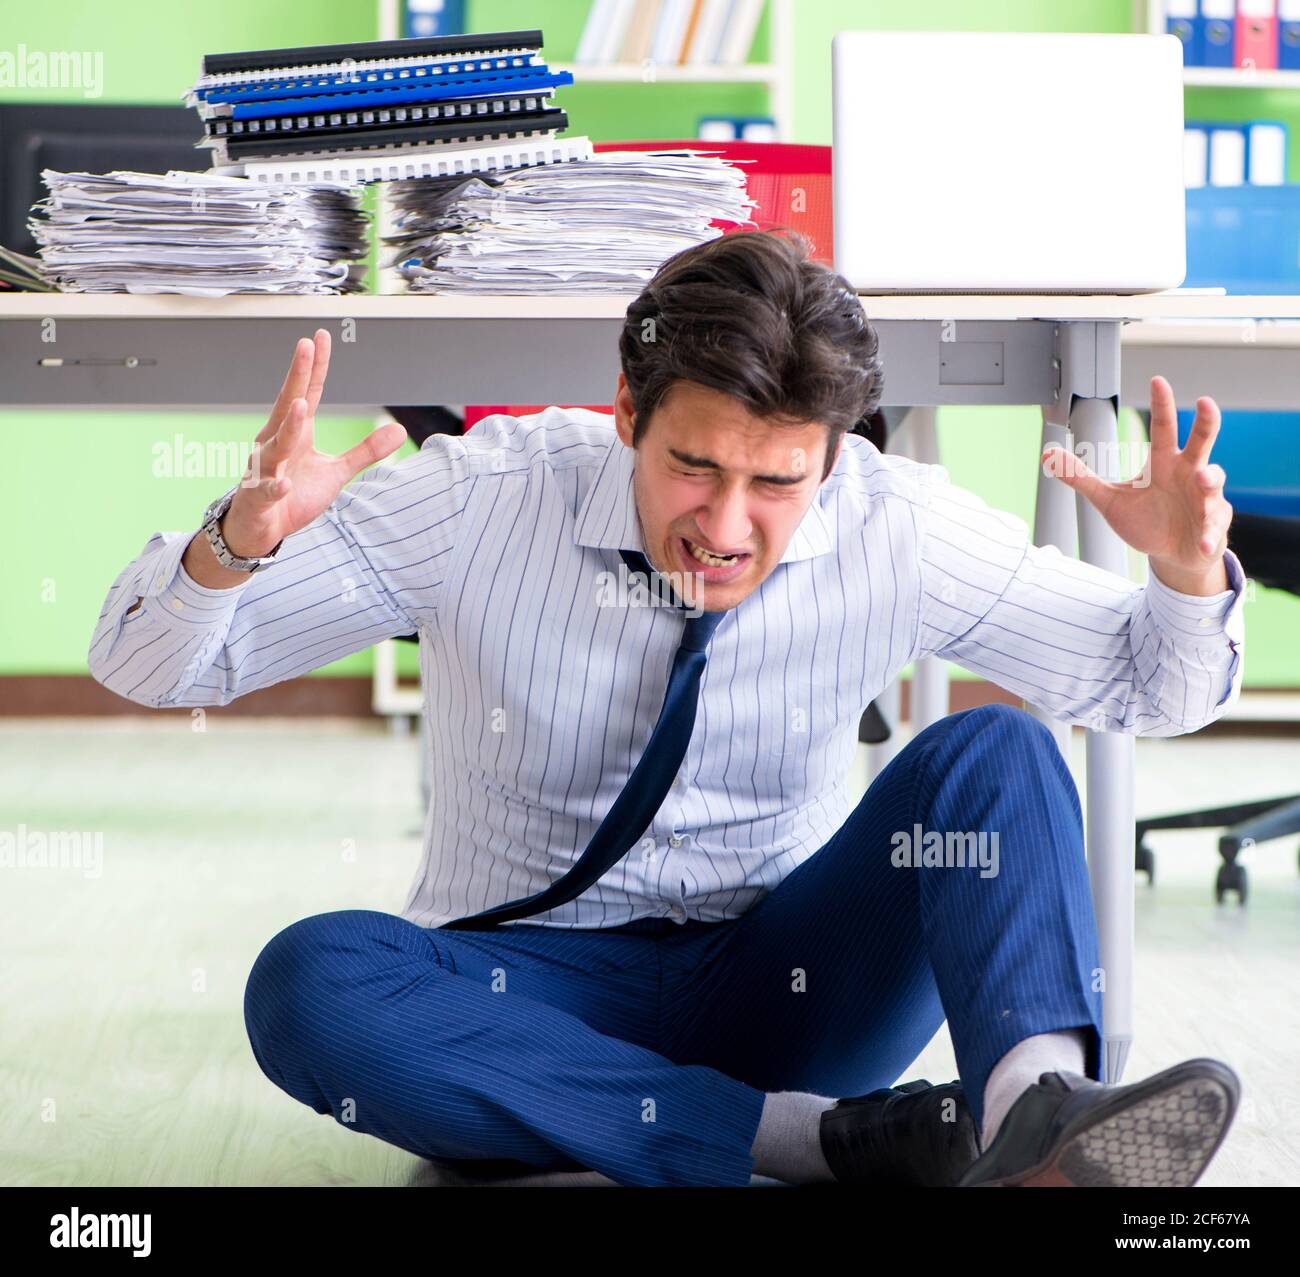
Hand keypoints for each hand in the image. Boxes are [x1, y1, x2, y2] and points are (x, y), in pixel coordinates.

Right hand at [223, 329, 407, 556]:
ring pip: (277, 444)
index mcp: (294, 433)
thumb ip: (365, 451)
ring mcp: (266, 468)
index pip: (307, 393)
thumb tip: (399, 429)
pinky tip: (285, 483)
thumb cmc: (293, 494)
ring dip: (288, 426)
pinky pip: (268, 489)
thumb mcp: (336, 471)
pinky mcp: (260, 496)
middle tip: (305, 346)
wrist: (259, 527)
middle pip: (288, 404)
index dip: (314, 366)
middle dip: (297, 376)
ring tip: (300, 405)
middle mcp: (276, 442)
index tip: (320, 336)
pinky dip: (276, 485)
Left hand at [1041, 375, 1232, 594]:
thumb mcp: (1108, 499)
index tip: (1157, 381)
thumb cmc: (1146, 521)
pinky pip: (1213, 529)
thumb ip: (1080, 478)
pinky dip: (1209, 536)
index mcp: (1163, 463)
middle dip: (1206, 422)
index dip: (1161, 405)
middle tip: (1205, 403)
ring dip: (1210, 478)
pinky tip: (1203, 544)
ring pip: (1213, 480)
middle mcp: (1189, 473)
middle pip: (1201, 441)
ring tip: (1203, 479)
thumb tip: (1047, 455)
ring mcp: (1205, 498)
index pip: (1163, 428)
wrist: (1171, 553)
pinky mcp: (1213, 526)